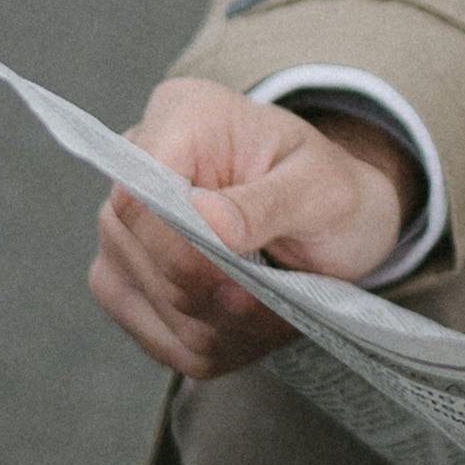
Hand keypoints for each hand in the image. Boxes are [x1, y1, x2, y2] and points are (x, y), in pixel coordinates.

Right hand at [88, 76, 420, 383]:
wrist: (340, 218)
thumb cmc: (331, 190)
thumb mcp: (323, 187)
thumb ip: (267, 202)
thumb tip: (207, 222)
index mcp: (184, 117)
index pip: (139, 193)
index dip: (180, 250)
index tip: (241, 281)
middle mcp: (139, 165)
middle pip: (135, 252)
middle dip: (209, 295)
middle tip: (275, 301)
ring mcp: (125, 226)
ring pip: (140, 303)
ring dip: (214, 329)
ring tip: (271, 314)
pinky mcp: (129, 279)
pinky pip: (154, 337)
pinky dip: (207, 347)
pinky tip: (249, 330)